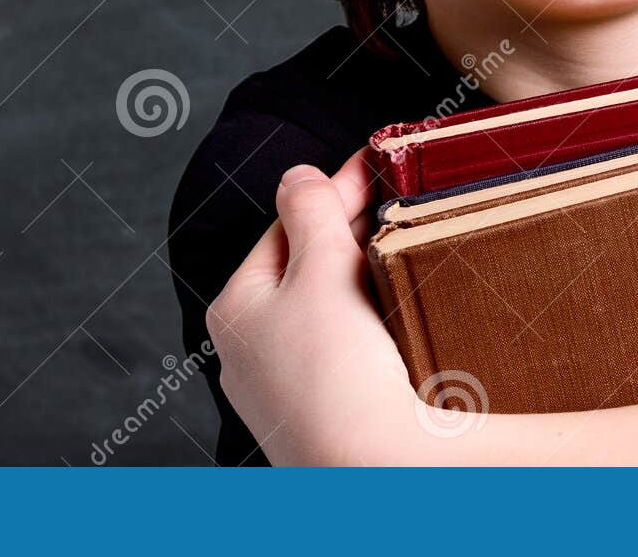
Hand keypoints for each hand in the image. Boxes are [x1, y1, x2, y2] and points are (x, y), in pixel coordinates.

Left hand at [206, 148, 423, 464]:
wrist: (370, 472)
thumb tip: (298, 173)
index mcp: (235, 309)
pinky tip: (400, 307)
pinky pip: (348, 348)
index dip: (331, 193)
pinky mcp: (326, 412)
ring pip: (329, 309)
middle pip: (305, 269)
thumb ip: (311, 211)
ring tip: (403, 243)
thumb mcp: (320, 270)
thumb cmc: (333, 373)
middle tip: (397, 196)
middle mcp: (251, 352)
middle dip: (350, 231)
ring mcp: (287, 388)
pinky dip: (373, 319)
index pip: (284, 229)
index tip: (374, 165)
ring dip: (364, 274)